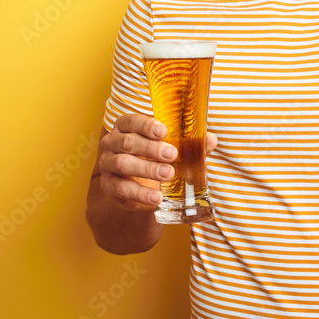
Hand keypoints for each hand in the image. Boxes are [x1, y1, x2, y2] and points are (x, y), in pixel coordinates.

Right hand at [96, 113, 217, 210]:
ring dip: (146, 168)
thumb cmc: (156, 157)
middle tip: (172, 155)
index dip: (146, 125)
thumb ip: (190, 142)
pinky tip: (156, 197)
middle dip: (150, 148)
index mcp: (126, 126)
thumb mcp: (172, 147)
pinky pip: (121, 188)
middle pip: (128, 142)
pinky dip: (140, 193)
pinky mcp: (109, 186)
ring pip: (122, 163)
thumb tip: (210, 140)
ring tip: (168, 174)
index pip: (131, 121)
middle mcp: (112, 142)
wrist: (141, 185)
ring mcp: (107, 164)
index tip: (164, 131)